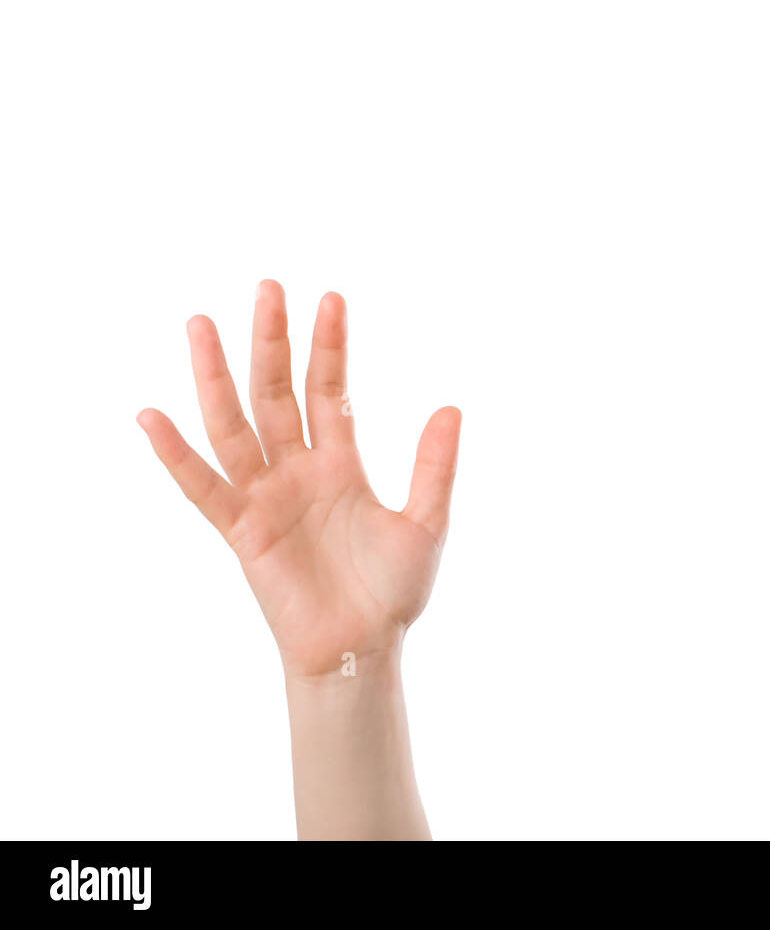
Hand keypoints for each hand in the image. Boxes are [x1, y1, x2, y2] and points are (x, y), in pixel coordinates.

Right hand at [138, 280, 460, 678]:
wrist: (363, 649)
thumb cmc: (393, 592)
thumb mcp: (426, 524)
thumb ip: (434, 467)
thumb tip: (451, 406)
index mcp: (342, 465)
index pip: (331, 391)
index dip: (330, 348)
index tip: (331, 298)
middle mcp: (299, 471)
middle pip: (278, 394)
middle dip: (272, 342)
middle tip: (267, 287)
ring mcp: (267, 497)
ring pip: (234, 425)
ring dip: (216, 377)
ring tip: (201, 324)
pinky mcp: (242, 532)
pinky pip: (203, 488)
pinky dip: (176, 455)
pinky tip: (151, 415)